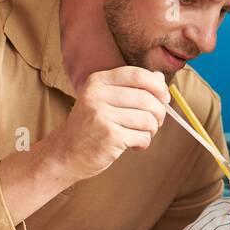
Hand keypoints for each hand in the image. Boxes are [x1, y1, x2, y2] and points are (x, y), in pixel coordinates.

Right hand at [47, 67, 169, 181]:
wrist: (65, 153)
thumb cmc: (90, 126)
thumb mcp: (104, 100)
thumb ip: (130, 87)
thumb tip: (159, 77)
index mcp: (97, 81)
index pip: (137, 75)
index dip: (157, 86)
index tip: (164, 97)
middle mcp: (97, 95)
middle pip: (146, 98)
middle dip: (159, 112)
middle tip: (155, 122)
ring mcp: (102, 116)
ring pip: (147, 119)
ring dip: (151, 130)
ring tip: (142, 134)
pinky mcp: (109, 136)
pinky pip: (143, 137)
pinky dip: (143, 143)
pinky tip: (132, 145)